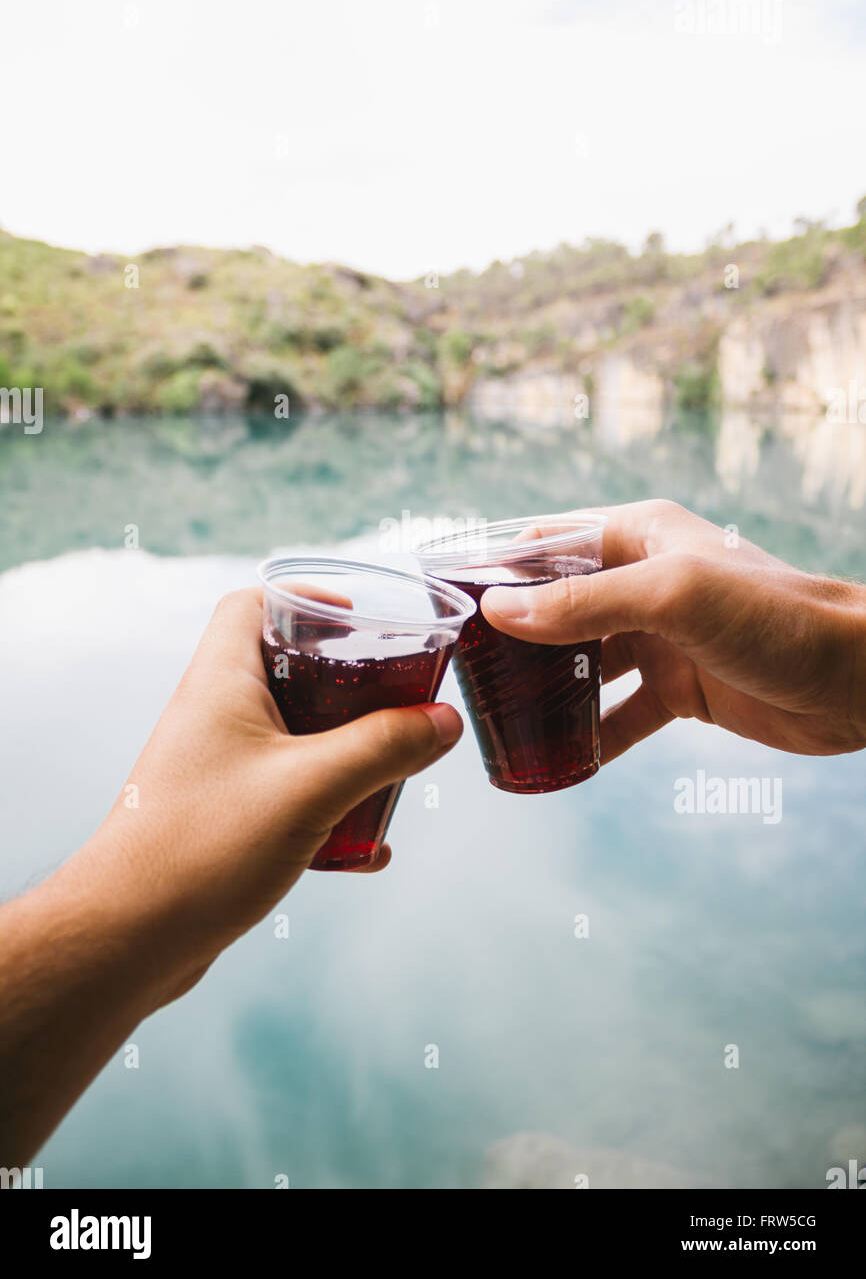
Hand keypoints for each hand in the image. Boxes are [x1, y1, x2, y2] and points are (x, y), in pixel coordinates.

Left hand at [0, 588, 461, 1161]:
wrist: (127, 938)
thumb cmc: (203, 849)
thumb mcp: (312, 788)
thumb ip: (384, 747)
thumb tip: (444, 721)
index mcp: (222, 682)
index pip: (254, 604)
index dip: (309, 601)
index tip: (364, 621)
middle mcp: (213, 716)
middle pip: (288, 669)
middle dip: (350, 685)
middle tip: (398, 701)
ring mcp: (215, 767)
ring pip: (293, 736)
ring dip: (345, 752)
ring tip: (391, 773)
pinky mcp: (221, 817)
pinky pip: (287, 792)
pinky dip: (328, 807)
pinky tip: (362, 847)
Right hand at [481, 499, 865, 761]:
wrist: (856, 679)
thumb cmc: (775, 616)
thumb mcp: (672, 597)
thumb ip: (584, 603)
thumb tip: (499, 613)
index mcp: (637, 538)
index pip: (545, 545)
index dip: (496, 572)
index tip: (447, 609)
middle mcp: (641, 582)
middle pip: (555, 608)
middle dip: (512, 641)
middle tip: (465, 678)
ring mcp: (660, 638)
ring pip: (581, 664)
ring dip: (544, 691)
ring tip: (498, 721)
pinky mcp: (680, 688)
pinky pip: (619, 714)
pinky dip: (589, 735)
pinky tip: (559, 760)